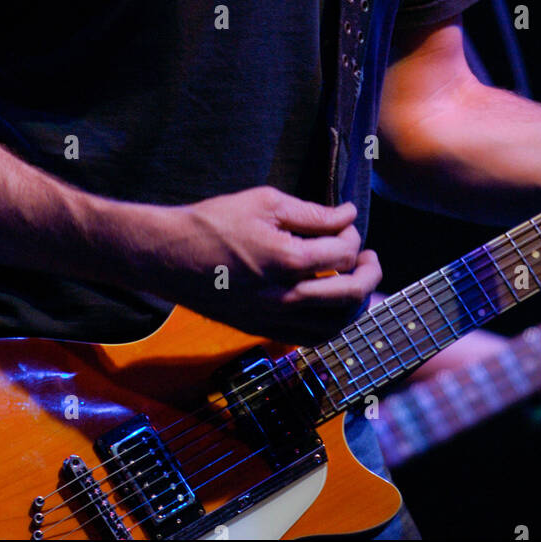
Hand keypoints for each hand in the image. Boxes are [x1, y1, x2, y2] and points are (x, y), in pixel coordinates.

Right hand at [149, 186, 381, 344]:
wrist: (169, 256)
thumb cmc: (215, 222)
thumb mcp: (265, 203)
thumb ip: (312, 213)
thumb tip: (348, 216)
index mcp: (287, 261)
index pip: (342, 253)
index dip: (352, 235)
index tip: (347, 221)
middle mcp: (285, 297)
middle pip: (350, 295)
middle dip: (370, 273)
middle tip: (371, 257)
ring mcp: (273, 319)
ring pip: (334, 325)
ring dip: (354, 304)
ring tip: (355, 281)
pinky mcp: (261, 330)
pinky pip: (309, 338)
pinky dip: (329, 324)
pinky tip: (329, 303)